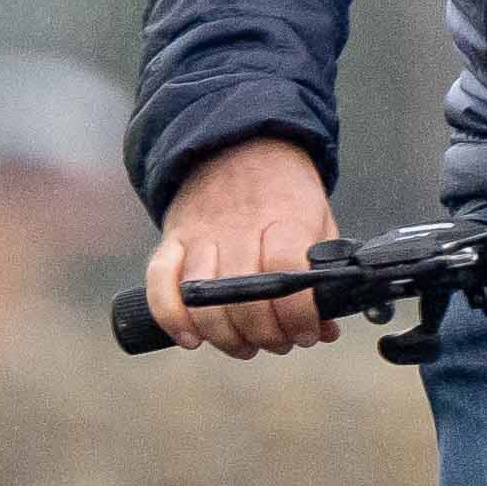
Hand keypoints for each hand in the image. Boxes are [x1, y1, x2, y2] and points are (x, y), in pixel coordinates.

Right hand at [137, 133, 339, 354]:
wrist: (239, 141)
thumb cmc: (285, 190)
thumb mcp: (319, 220)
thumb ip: (322, 273)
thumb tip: (326, 329)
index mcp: (284, 217)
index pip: (286, 272)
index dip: (298, 313)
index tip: (309, 331)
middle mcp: (239, 227)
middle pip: (244, 297)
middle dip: (266, 335)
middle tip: (280, 341)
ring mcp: (201, 233)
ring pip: (204, 300)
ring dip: (226, 336)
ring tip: (246, 344)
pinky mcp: (173, 238)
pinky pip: (160, 282)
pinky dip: (170, 316)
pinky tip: (190, 338)